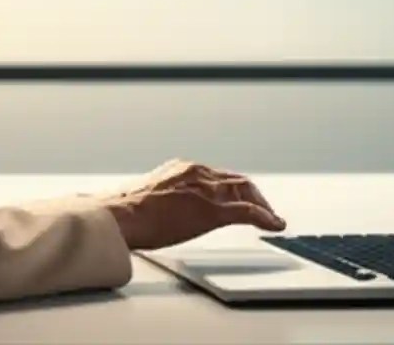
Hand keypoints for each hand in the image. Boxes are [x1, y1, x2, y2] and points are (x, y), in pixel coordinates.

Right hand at [102, 159, 285, 250]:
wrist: (119, 217)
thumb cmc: (125, 213)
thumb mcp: (150, 197)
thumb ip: (165, 197)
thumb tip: (160, 211)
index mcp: (183, 169)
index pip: (219, 176)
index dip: (235, 189)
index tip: (240, 200)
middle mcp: (198, 173)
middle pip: (237, 181)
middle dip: (254, 196)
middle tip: (264, 211)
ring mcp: (206, 191)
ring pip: (246, 191)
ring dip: (263, 206)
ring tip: (271, 219)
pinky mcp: (212, 211)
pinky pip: (248, 211)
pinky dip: (265, 217)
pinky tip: (274, 225)